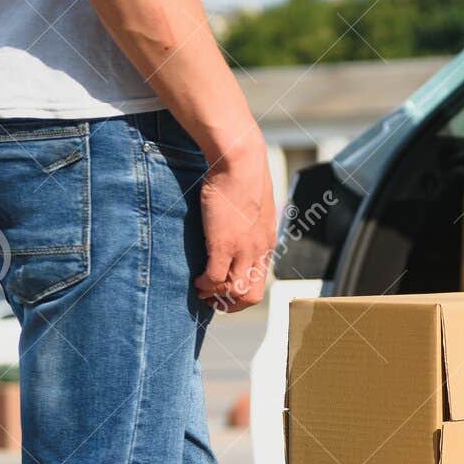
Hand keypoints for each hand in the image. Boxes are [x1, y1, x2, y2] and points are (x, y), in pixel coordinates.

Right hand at [195, 143, 276, 312]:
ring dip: (215, 295)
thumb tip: (236, 223)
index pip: (258, 281)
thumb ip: (248, 220)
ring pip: (234, 291)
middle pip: (250, 295)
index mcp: (266, 242)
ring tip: (201, 287)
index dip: (240, 293)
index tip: (224, 290)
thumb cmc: (242, 174)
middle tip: (212, 298)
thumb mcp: (253, 203)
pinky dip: (205, 284)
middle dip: (230, 304)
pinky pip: (215, 278)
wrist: (240, 160)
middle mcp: (258, 251)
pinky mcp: (224, 244)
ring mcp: (243, 250)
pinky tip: (197, 279)